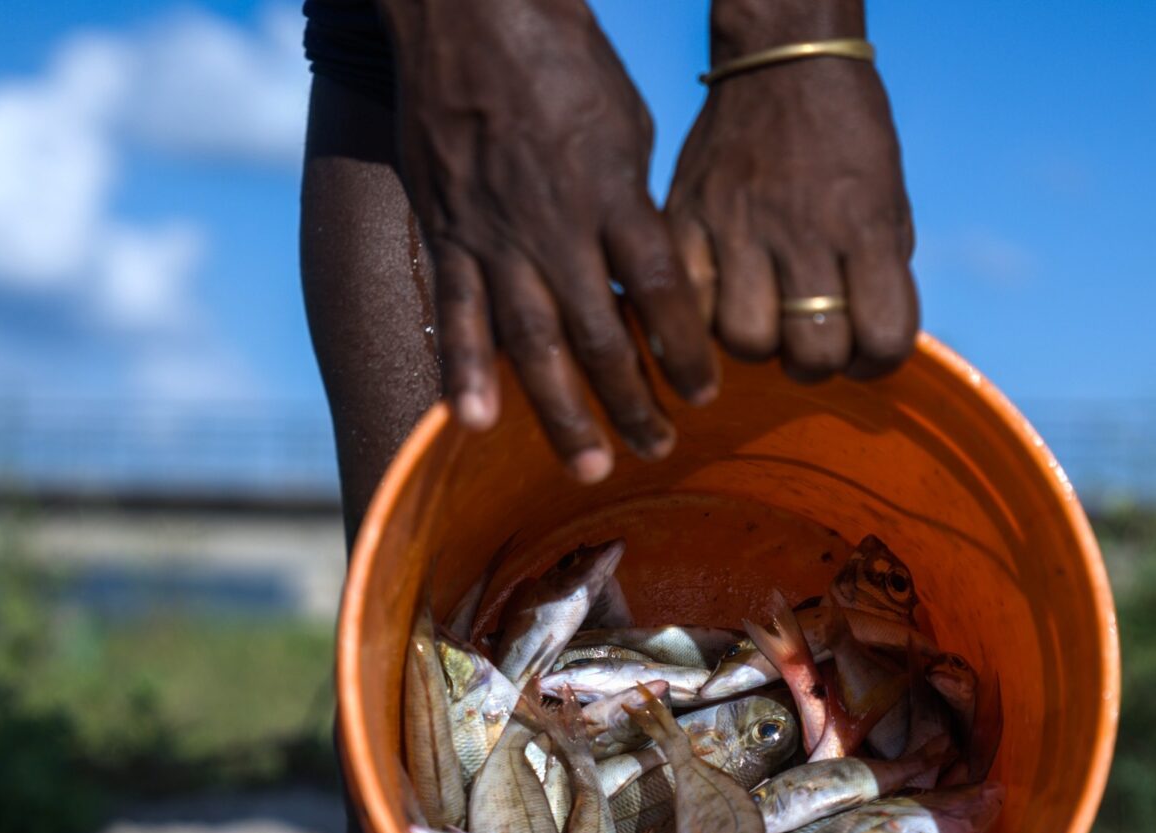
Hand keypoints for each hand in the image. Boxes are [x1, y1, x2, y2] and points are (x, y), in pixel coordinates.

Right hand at [378, 0, 716, 480]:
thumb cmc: (562, 61)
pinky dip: (463, 372)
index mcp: (611, 195)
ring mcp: (496, 236)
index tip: (707, 390)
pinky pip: (458, 314)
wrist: (471, 12)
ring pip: (532, 344)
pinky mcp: (448, 234)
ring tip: (587, 465)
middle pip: (600, 336)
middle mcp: (555, 227)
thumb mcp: (625, 127)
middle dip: (632, 402)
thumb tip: (650, 275)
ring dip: (562, 413)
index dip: (684, 349)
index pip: (660, 292)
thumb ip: (634, 207)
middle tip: (658, 448)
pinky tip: (475, 425)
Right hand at [668, 3, 917, 381]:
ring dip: (760, 346)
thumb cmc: (846, 139)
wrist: (782, 61)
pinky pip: (690, 305)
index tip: (865, 349)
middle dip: (818, 362)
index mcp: (865, 225)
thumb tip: (866, 346)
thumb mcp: (889, 202)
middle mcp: (805, 230)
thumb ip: (882, 275)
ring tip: (765, 320)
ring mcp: (740, 226)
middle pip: (813, 354)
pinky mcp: (688, 218)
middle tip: (810, 339)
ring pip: (746, 341)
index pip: (886, 339)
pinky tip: (721, 300)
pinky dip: (705, 318)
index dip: (878, 362)